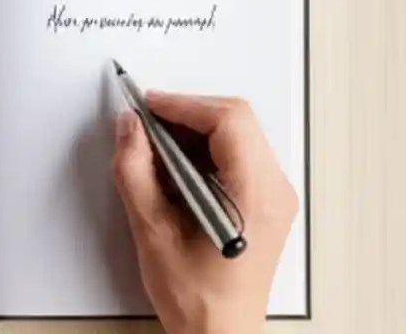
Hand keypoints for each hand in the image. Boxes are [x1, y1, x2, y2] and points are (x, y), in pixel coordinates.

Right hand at [113, 93, 297, 333]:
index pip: (228, 121)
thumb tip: (130, 129)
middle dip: (187, 113)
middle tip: (147, 124)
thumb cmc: (198, 300)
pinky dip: (204, 149)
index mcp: (256, 196)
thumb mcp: (153, 233)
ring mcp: (274, 194)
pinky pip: (238, 153)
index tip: (148, 106)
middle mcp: (274, 190)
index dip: (183, 104)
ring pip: (237, 133)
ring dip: (194, 131)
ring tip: (157, 149)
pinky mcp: (265, 199)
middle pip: (236, 120)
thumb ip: (135, 172)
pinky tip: (175, 168)